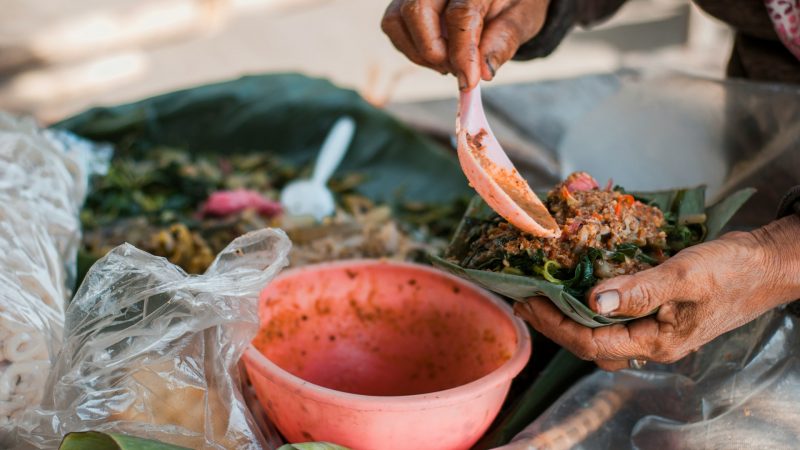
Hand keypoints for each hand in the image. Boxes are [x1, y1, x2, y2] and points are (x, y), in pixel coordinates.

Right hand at [381, 0, 549, 89]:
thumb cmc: (512, 3)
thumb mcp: (522, 18)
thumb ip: (503, 41)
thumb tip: (483, 73)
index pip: (460, 15)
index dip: (463, 53)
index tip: (470, 82)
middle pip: (417, 12)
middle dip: (433, 52)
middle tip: (457, 71)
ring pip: (396, 20)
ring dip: (419, 53)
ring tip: (449, 62)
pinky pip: (392, 25)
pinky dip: (411, 48)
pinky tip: (437, 52)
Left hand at [514, 216, 799, 370]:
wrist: (768, 263)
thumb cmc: (734, 270)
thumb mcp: (687, 276)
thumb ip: (641, 290)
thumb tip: (594, 300)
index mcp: (656, 341)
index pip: (591, 342)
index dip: (555, 324)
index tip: (528, 301)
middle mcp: (651, 340)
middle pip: (589, 341)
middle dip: (554, 322)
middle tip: (524, 299)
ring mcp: (654, 327)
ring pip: (601, 329)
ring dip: (569, 313)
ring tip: (542, 292)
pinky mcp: (658, 311)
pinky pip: (616, 313)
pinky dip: (592, 300)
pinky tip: (578, 282)